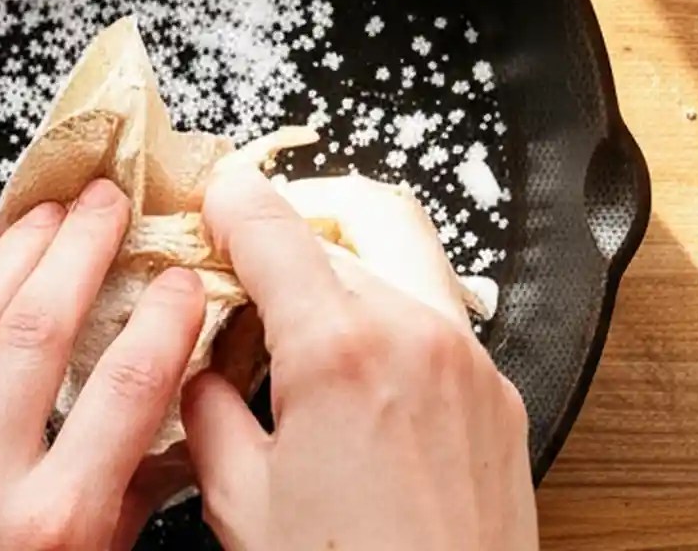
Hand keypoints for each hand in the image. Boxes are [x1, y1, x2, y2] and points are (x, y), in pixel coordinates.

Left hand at [0, 179, 204, 549]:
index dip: (162, 318)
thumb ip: (131, 500)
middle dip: (79, 250)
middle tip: (110, 201)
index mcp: (58, 526)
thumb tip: (169, 420)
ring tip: (47, 210)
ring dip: (11, 255)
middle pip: (35, 332)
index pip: (124, 389)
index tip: (183, 277)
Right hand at [184, 168, 537, 550]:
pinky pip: (433, 312)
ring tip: (294, 324)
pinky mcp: (497, 393)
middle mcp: (418, 335)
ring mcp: (470, 361)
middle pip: (341, 227)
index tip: (213, 199)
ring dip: (340, 262)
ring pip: (397, 256)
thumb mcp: (241, 498)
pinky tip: (348, 372)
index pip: (274, 226)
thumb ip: (206, 408)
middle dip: (285, 232)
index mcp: (342, 351)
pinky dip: (383, 310)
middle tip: (244, 267)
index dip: (232, 201)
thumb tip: (200, 370)